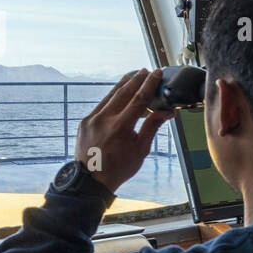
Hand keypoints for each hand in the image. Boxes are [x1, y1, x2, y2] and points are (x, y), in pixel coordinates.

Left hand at [74, 69, 173, 192]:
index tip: (156, 73)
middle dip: (137, 79)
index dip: (150, 84)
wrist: (91, 181)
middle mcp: (104, 119)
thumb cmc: (118, 169)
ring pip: (110, 95)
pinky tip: (118, 94)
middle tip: (146, 71)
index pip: (139, 98)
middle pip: (124, 92)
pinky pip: (101, 105)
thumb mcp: (141, 149)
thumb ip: (152, 126)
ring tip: (133, 76)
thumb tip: (167, 112)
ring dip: (123, 85)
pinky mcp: (85, 122)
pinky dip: (112, 97)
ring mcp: (92, 119)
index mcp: (121, 127)